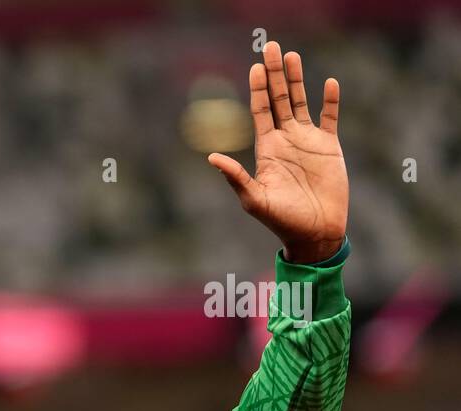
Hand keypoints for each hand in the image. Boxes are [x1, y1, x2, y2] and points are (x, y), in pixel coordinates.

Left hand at [208, 42, 347, 263]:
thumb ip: (235, 177)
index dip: (258, 89)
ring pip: (301, 102)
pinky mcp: (329, 147)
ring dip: (297, 80)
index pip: (260, 112)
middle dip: (275, 75)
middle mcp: (285, 140)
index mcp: (266, 150)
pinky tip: (328, 83)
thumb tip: (211, 158)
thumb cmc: (281, 220)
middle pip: (279, 100)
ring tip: (292, 56)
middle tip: (272, 47)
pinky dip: (330, 101)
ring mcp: (307, 141)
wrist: (315, 232)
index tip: (255, 67)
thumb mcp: (254, 199)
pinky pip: (329, 117)